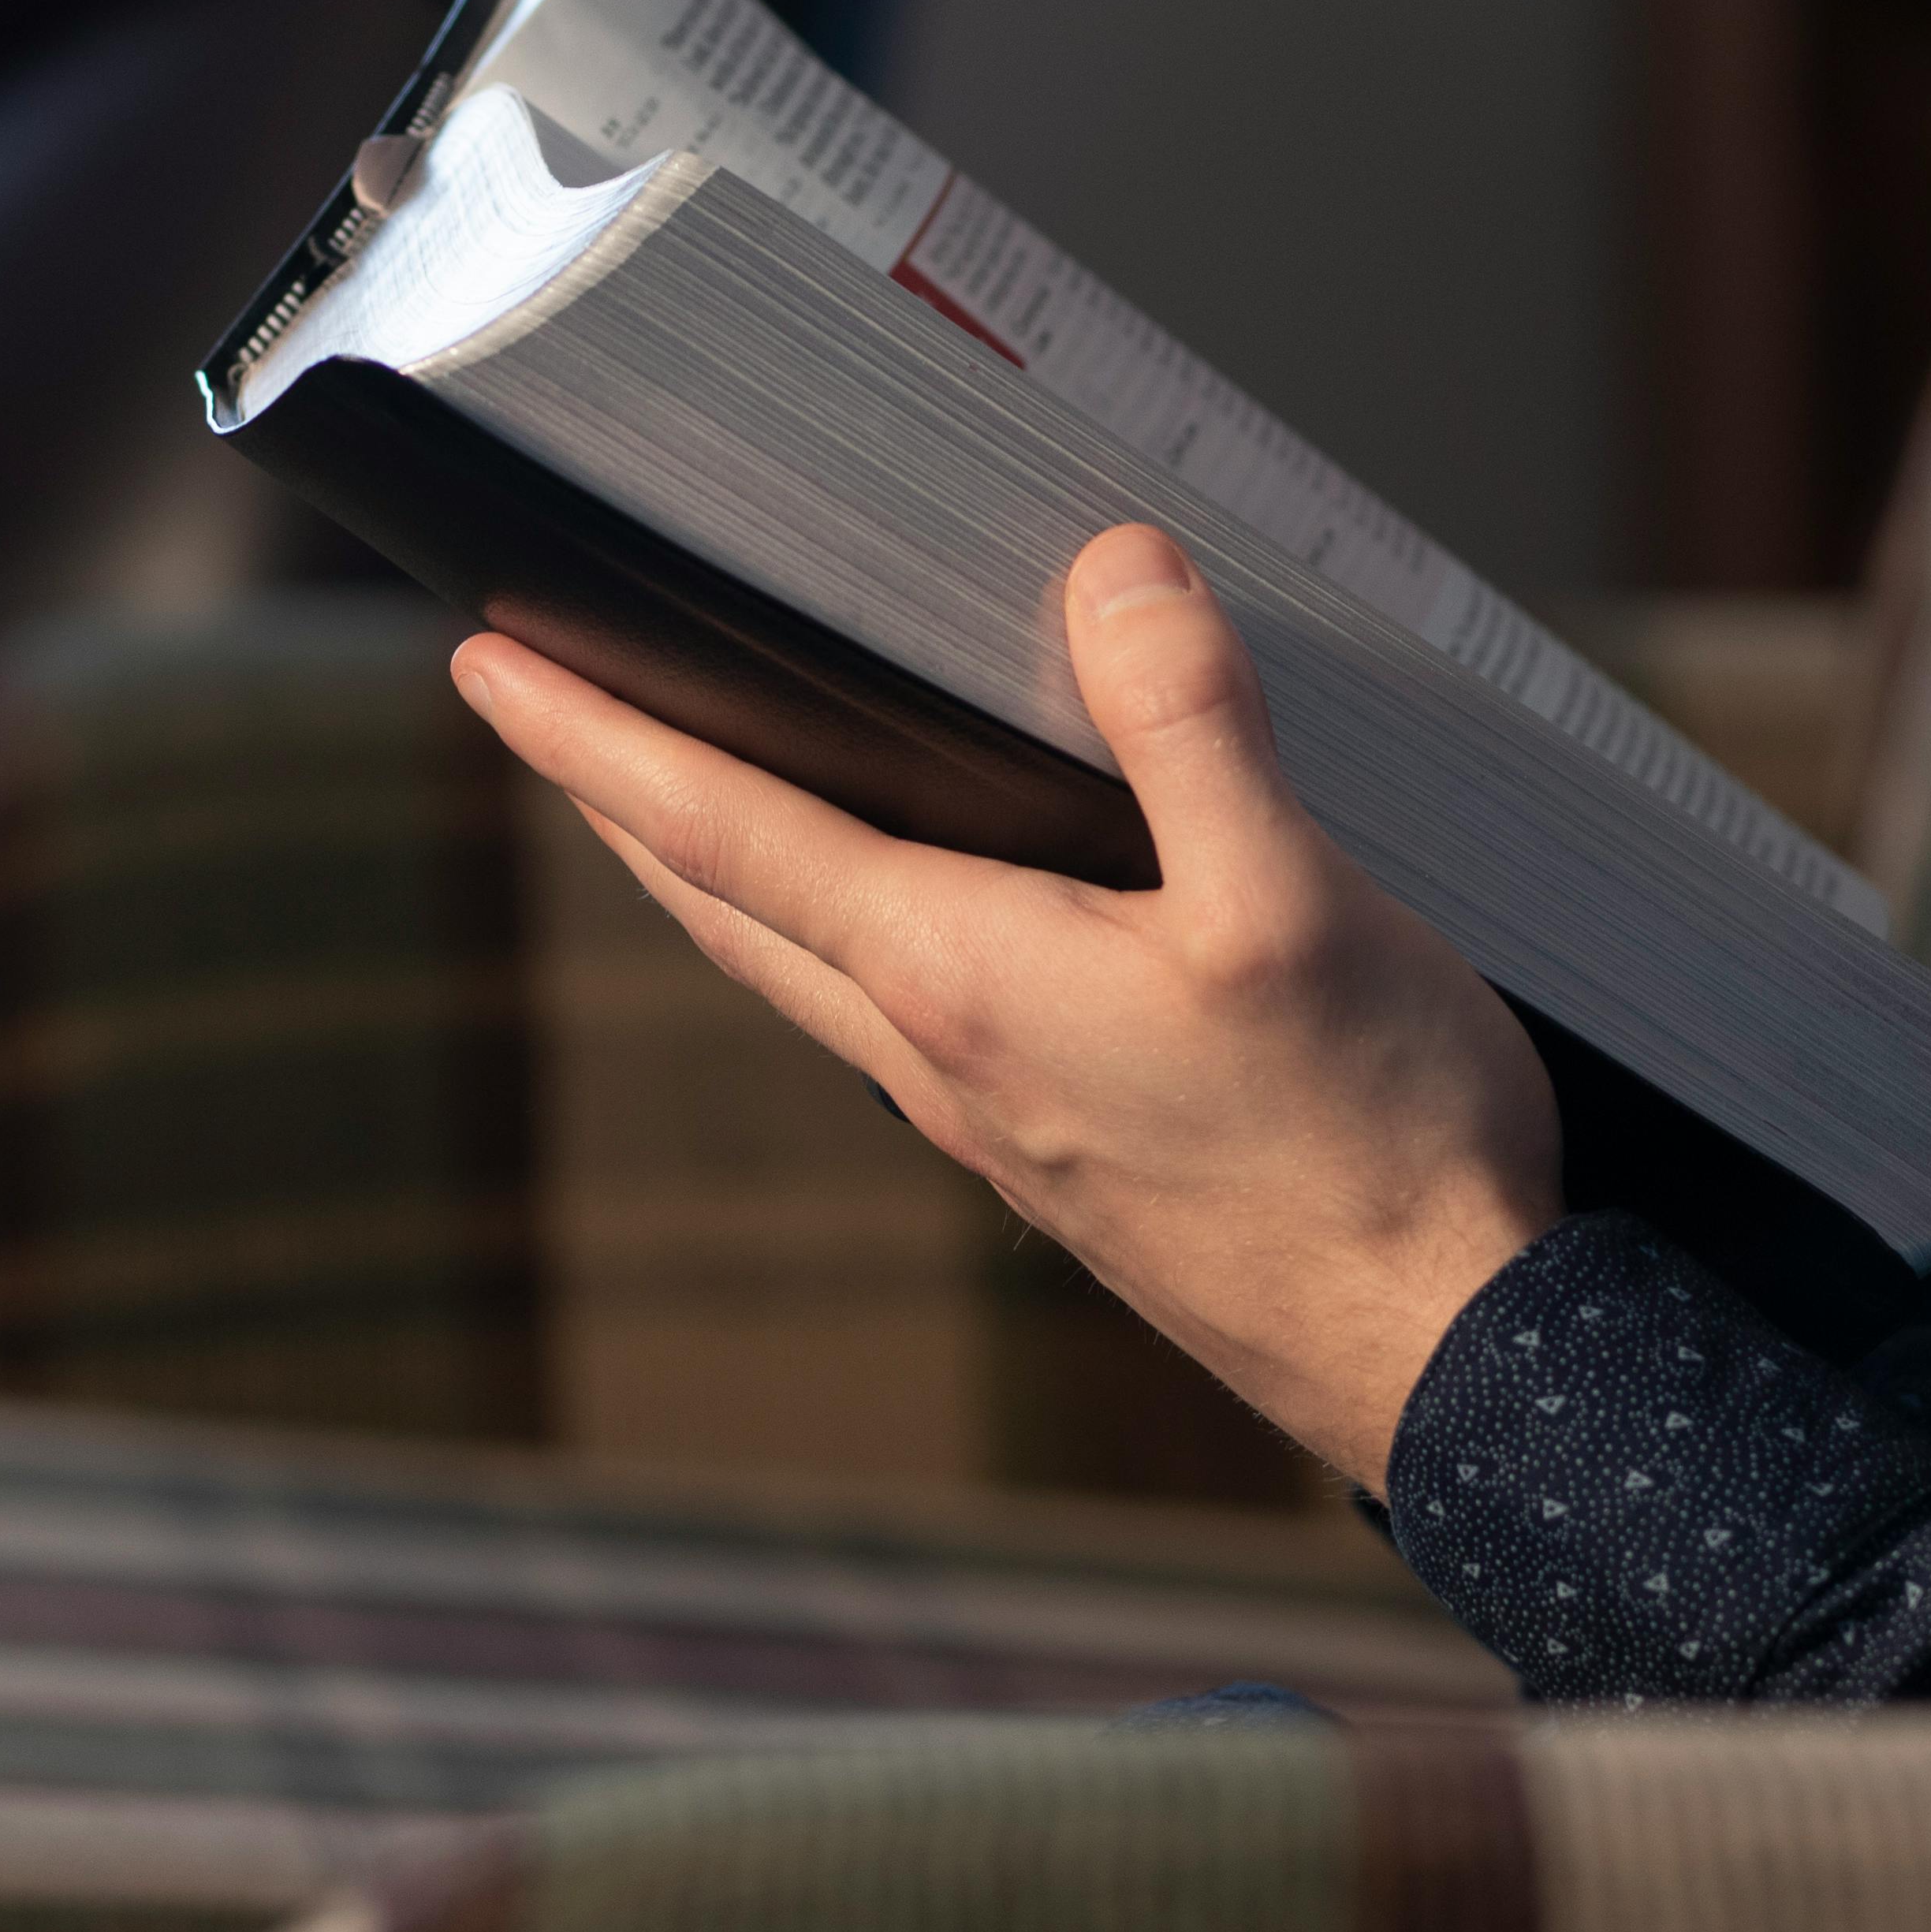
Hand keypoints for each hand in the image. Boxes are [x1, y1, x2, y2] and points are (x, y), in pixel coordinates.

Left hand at [448, 523, 1562, 1488]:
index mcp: (962, 980)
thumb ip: (1193, 729)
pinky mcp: (1063, 1156)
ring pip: (806, 973)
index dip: (595, 741)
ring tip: (686, 798)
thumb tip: (1113, 575)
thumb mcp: (1294, 903)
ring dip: (722, 878)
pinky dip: (842, 936)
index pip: (724, 836)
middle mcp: (942, 1060)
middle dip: (623, 803)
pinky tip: (905, 919)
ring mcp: (995, 1121)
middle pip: (730, 910)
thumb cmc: (1372, 1147)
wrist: (1444, 1355)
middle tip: (545, 712)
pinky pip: (901, 1020)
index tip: (486, 667)